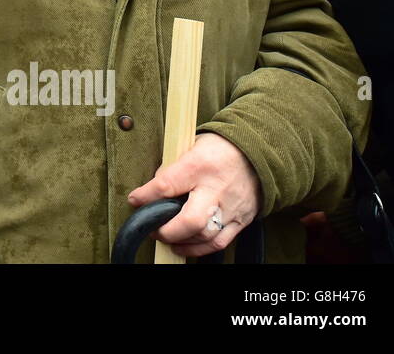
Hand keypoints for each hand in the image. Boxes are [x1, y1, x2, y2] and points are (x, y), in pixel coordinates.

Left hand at [127, 133, 261, 257]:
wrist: (258, 153)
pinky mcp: (241, 220)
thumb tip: (153, 188)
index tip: (135, 200)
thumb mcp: (190, 146)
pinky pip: (219, 242)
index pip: (166, 185)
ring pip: (204, 236)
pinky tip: (185, 245)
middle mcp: (216, 189)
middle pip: (190, 221)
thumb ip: (172, 167)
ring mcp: (231, 208)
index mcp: (200, 166)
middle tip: (153, 229)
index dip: (146, 196)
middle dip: (167, 230)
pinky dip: (199, 248)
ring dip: (181, 242)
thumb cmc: (219, 148)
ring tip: (167, 238)